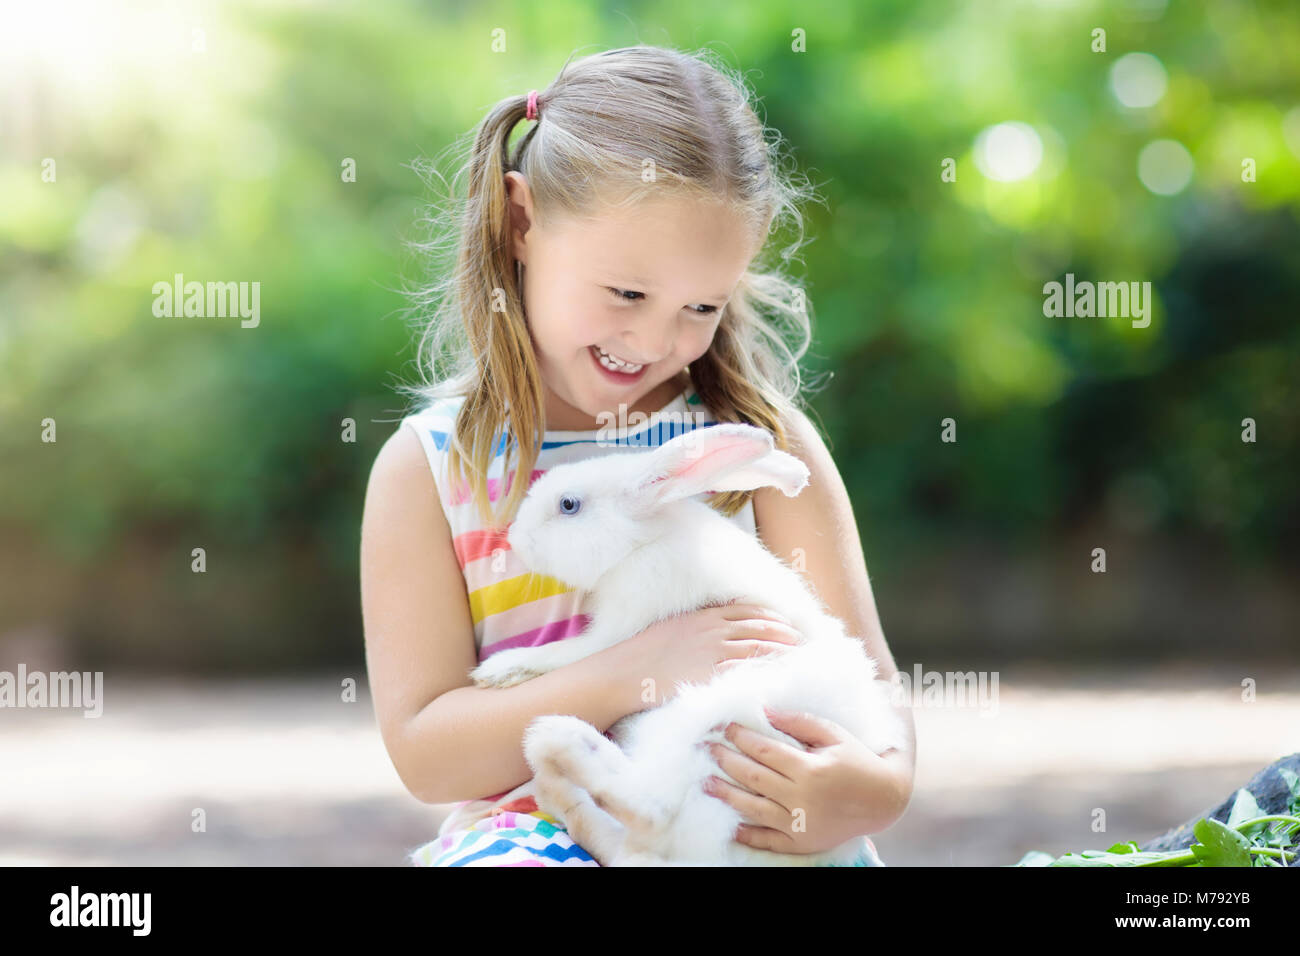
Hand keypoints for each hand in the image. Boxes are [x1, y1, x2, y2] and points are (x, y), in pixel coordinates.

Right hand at [613, 601, 801, 712]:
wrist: (621, 673)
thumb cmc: (640, 654)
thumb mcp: (670, 628)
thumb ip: (695, 626)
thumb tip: (710, 627)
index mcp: (703, 616)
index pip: (748, 610)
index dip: (772, 617)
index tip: (786, 624)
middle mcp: (712, 629)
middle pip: (760, 626)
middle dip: (785, 633)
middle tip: (802, 642)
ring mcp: (712, 652)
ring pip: (759, 647)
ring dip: (783, 652)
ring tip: (799, 658)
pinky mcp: (710, 674)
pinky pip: (746, 671)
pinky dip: (766, 671)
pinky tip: (779, 676)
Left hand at [702, 707, 909, 853]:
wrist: (883, 800)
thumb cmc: (857, 760)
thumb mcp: (833, 734)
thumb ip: (799, 722)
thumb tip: (764, 712)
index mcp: (810, 769)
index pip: (765, 751)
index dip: (742, 737)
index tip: (725, 727)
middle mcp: (802, 799)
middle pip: (754, 778)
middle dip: (727, 761)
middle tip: (707, 748)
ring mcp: (800, 824)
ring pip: (754, 809)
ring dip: (727, 795)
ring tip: (707, 782)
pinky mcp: (801, 843)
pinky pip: (768, 840)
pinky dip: (747, 834)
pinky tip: (729, 824)